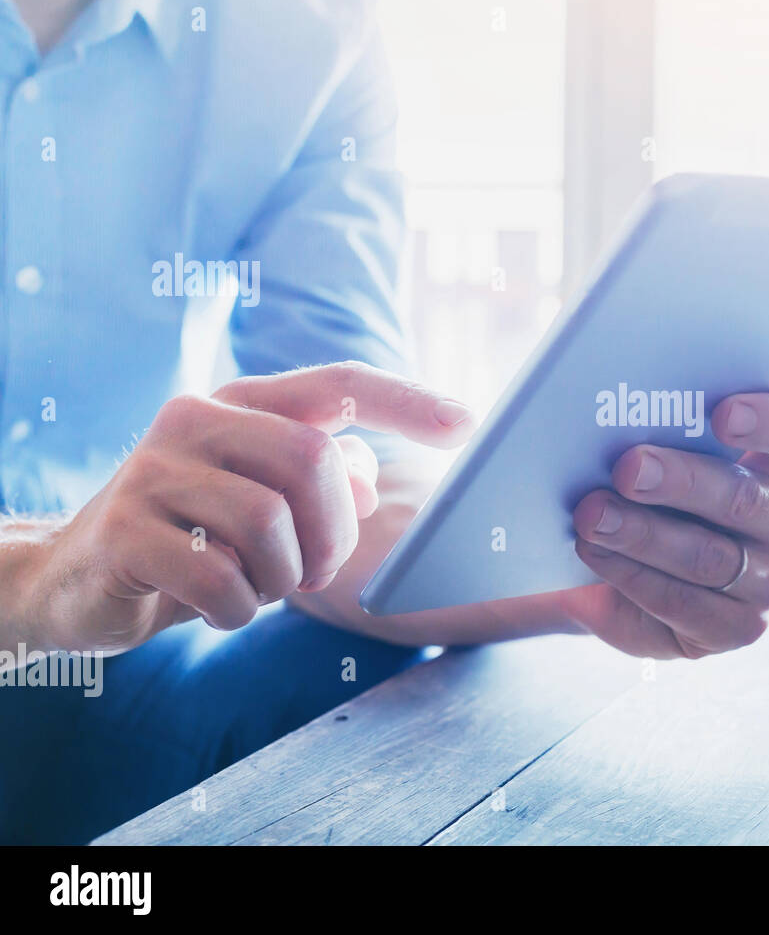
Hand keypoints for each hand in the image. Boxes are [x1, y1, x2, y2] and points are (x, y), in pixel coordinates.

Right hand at [30, 362, 472, 652]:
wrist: (76, 577)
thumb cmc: (193, 536)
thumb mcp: (263, 504)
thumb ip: (318, 482)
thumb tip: (367, 481)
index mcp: (242, 403)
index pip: (337, 384)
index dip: (406, 400)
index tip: (467, 425)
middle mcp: (196, 419)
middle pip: (311, 460)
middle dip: (334, 533)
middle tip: (318, 573)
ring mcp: (154, 470)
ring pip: (267, 522)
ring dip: (281, 577)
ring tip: (260, 586)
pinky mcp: (124, 530)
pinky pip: (219, 576)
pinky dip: (238, 608)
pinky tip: (222, 607)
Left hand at [567, 368, 768, 658]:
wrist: (596, 554)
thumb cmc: (638, 474)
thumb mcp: (657, 429)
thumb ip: (690, 390)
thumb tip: (722, 336)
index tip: (721, 411)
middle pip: (751, 500)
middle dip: (684, 481)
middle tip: (626, 467)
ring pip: (711, 557)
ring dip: (643, 534)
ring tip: (589, 514)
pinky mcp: (733, 630)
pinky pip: (687, 607)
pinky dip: (634, 577)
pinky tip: (595, 553)